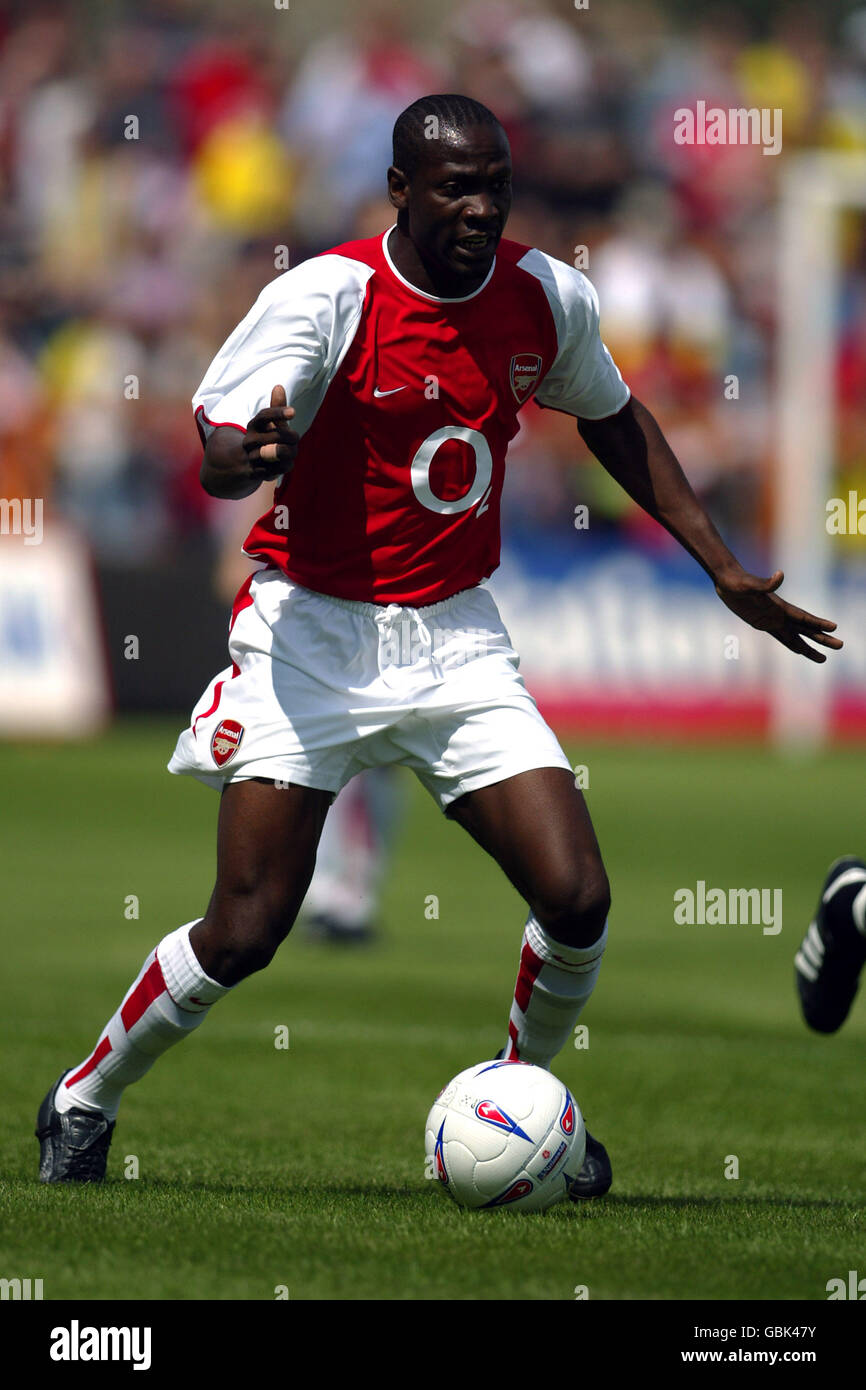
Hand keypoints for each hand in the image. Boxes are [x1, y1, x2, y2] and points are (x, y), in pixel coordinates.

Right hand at [242, 384, 298, 479]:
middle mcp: (249, 440)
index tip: (294, 412)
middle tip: (294, 439)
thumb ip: (276, 407)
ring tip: (291, 451)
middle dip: (292, 438)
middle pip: (278, 436)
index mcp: (253, 425)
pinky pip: (277, 469)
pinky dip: (285, 466)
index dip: (279, 413)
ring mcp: (251, 457)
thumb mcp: (269, 423)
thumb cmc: (263, 438)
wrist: (243, 464)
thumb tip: (279, 386)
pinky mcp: (255, 472)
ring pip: (279, 453)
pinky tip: (285, 463)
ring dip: (290, 452)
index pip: (265, 416)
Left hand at [714, 568, 842, 662]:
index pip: (803, 617)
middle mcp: (780, 614)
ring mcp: (772, 619)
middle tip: (840, 645)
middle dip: (822, 638)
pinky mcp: (762, 623)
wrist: (727, 581)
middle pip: (805, 629)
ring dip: (809, 648)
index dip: (818, 622)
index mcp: (780, 606)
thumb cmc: (738, 581)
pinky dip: (791, 644)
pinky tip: (800, 651)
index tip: (833, 628)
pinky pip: (780, 637)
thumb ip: (765, 583)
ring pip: (795, 637)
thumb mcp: (750, 584)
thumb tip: (780, 575)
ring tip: (823, 659)